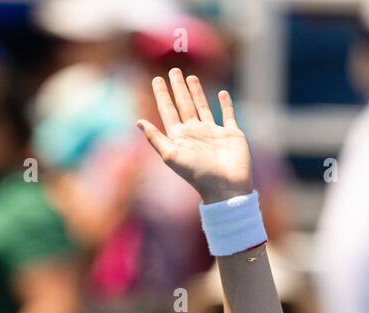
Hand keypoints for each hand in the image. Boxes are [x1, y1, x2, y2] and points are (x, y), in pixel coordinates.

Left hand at [137, 69, 251, 203]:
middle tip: (173, 70)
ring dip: (197, 92)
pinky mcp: (231, 134)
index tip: (157, 79)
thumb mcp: (171, 156)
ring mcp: (213, 133)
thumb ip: (155, 138)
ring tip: (191, 77)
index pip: (168, 110)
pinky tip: (221, 93)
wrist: (225, 187)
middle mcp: (195, 132)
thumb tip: (138, 122)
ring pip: (203, 107)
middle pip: (184, 104)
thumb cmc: (197, 173)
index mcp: (180, 137)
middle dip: (178, 88)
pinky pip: (227, 115)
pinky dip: (225, 104)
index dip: (162, 95)